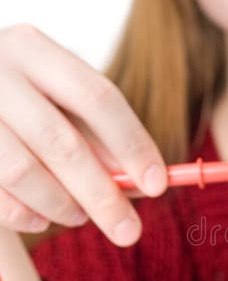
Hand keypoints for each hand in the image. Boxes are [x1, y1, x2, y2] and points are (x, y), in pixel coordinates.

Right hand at [0, 24, 167, 244]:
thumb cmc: (16, 103)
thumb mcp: (55, 102)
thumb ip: (96, 137)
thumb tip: (139, 182)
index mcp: (32, 48)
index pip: (97, 96)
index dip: (132, 143)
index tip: (159, 185)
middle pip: (62, 141)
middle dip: (103, 195)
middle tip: (130, 232)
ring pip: (24, 172)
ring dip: (62, 206)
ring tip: (79, 216)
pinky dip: (24, 215)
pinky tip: (41, 218)